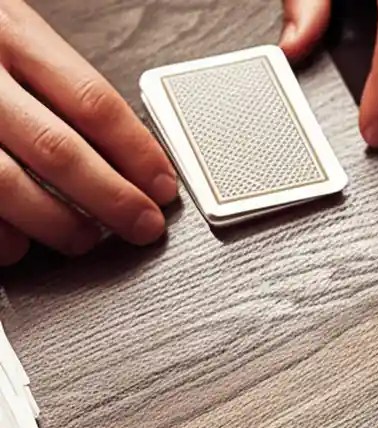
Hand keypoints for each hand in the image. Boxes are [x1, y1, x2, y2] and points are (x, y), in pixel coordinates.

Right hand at [0, 0, 175, 265]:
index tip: (162, 186)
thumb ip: (56, 84)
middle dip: (110, 198)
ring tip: (84, 238)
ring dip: (56, 223)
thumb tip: (125, 153)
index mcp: (9, 35)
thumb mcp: (10, 35)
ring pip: (8, 185)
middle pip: (57, 149)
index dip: (137, 152)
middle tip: (140, 225)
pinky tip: (18, 243)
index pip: (92, 101)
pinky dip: (0, 236)